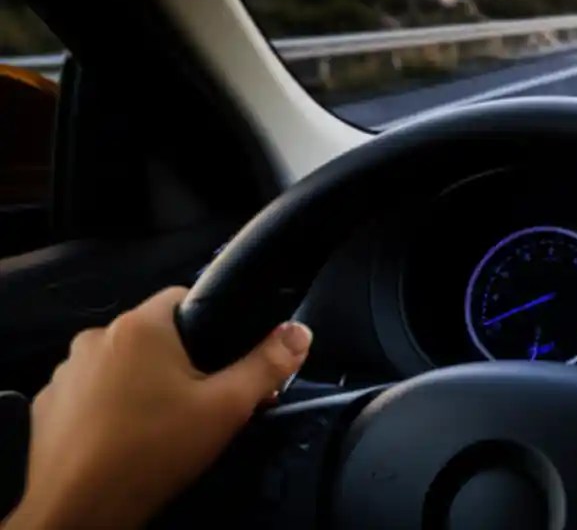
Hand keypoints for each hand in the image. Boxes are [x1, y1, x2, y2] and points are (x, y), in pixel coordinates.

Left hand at [3, 287, 311, 529]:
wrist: (80, 511)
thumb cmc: (155, 451)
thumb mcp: (226, 408)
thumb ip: (267, 365)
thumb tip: (300, 332)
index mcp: (139, 327)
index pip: (184, 298)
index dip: (211, 326)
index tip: (224, 362)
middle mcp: (95, 339)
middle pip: (152, 336)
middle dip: (178, 361)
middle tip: (201, 402)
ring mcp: (64, 374)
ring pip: (119, 366)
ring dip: (140, 384)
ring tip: (161, 426)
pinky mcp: (46, 407)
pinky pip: (89, 394)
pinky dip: (107, 409)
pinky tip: (124, 440)